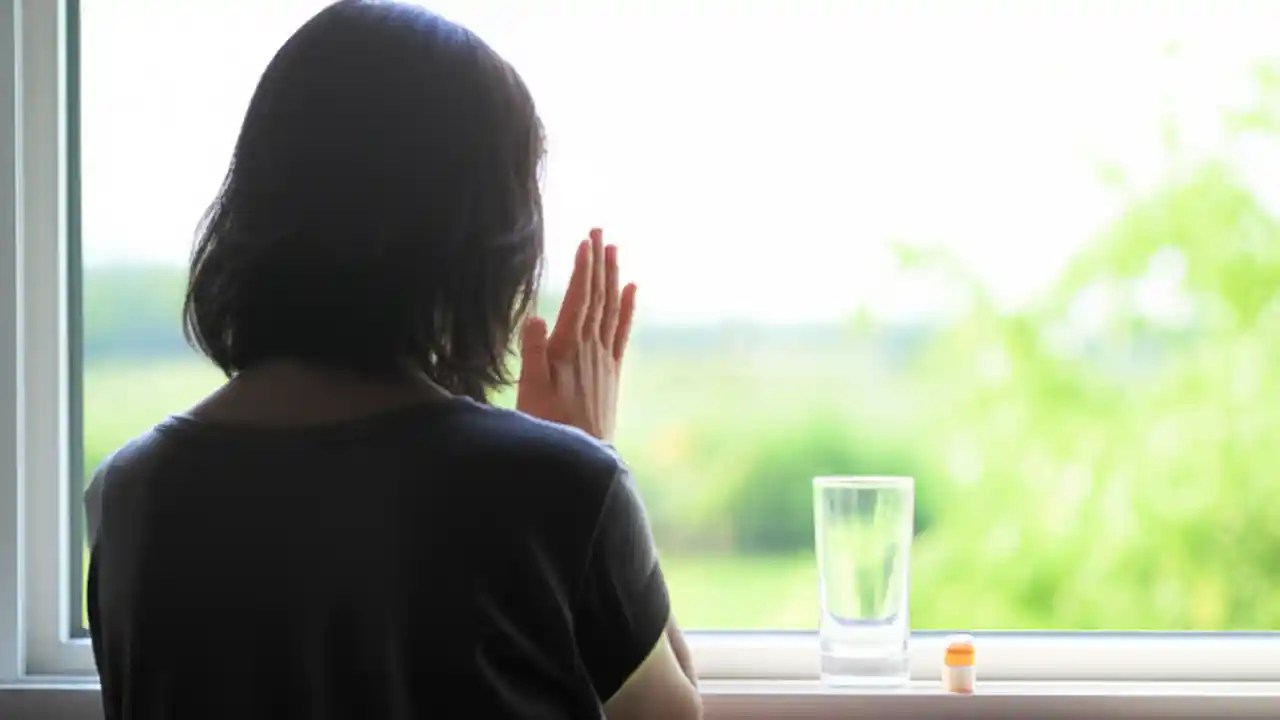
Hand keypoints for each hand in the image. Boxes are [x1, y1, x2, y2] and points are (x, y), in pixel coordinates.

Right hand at [516, 228, 636, 441]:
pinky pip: (622, 330)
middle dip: (597, 262)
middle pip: (597, 295)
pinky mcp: (612, 371)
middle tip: (599, 230)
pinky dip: (627, 306)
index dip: (583, 269)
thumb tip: (536, 317)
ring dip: (612, 276)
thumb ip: (533, 354)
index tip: (585, 241)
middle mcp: (591, 347)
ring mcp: (604, 358)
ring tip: (613, 249)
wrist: (582, 456)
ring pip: (611, 307)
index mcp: (569, 348)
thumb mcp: (531, 391)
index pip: (579, 298)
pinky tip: (631, 288)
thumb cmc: (548, 426)